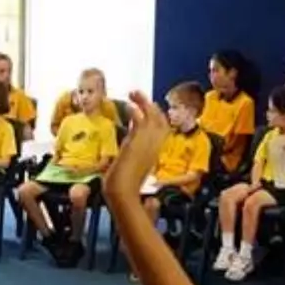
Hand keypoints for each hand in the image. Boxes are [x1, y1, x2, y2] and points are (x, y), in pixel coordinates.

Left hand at [102, 91, 166, 210]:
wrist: (123, 192)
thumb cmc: (126, 187)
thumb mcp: (133, 168)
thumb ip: (133, 156)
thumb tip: (128, 154)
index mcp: (155, 152)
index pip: (161, 129)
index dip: (156, 117)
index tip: (147, 109)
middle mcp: (155, 145)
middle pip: (161, 119)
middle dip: (151, 105)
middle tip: (139, 95)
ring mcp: (148, 142)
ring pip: (152, 115)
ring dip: (143, 101)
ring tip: (133, 92)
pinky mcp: (138, 140)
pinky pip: (141, 119)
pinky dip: (137, 109)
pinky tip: (129, 104)